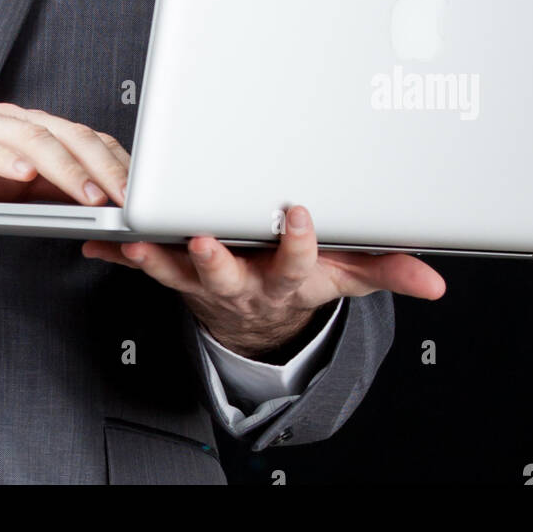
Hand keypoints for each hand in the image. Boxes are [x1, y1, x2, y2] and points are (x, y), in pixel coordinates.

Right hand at [0, 101, 129, 205]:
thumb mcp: (15, 186)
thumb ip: (53, 192)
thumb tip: (101, 215)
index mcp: (37, 130)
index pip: (89, 140)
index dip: (120, 165)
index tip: (145, 196)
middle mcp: (16, 121)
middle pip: (71, 136)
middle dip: (105, 168)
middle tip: (129, 199)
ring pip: (33, 139)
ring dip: (65, 168)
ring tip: (88, 194)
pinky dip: (4, 160)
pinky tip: (23, 176)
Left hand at [82, 204, 444, 357]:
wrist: (258, 318)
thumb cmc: (299, 281)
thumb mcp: (348, 276)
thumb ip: (388, 269)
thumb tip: (435, 281)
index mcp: (285, 278)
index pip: (298, 262)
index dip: (301, 241)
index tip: (302, 213)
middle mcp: (242, 282)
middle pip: (227, 273)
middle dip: (214, 257)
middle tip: (203, 238)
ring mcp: (203, 282)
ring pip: (176, 270)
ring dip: (154, 256)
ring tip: (138, 239)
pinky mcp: (174, 273)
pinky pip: (142, 263)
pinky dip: (117, 252)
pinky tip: (97, 240)